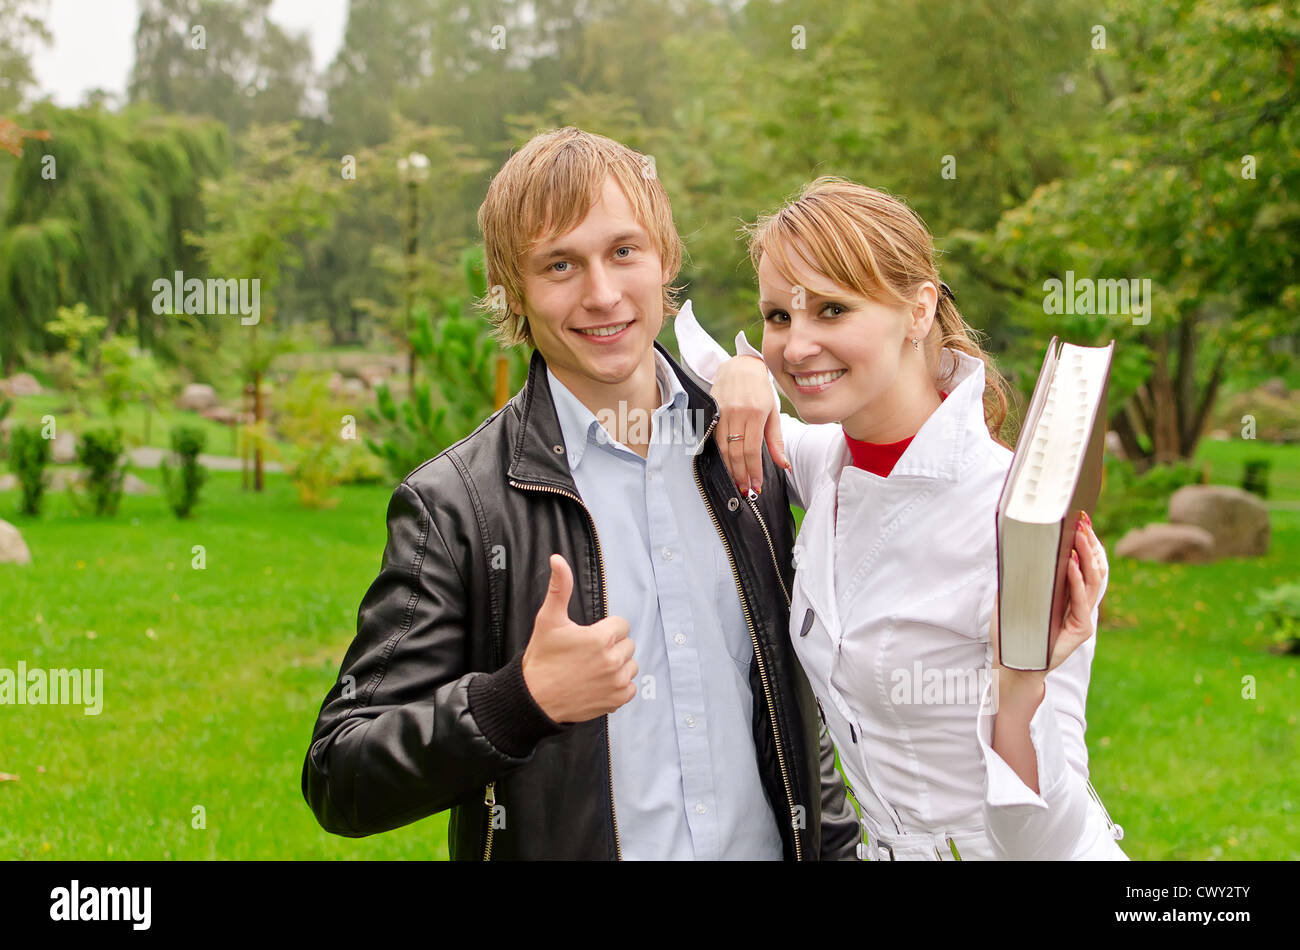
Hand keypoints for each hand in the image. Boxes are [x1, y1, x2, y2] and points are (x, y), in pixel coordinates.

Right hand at [521, 554, 637, 722]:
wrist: (535, 698)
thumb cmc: (542, 658)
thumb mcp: (548, 620)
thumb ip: (559, 587)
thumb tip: (557, 559)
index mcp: (601, 638)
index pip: (622, 625)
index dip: (605, 629)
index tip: (589, 637)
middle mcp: (613, 660)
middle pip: (628, 644)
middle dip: (612, 646)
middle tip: (589, 653)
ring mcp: (616, 682)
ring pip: (631, 665)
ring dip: (618, 665)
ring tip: (594, 668)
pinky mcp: (616, 700)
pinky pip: (630, 687)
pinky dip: (619, 686)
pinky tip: (600, 683)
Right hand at [710, 355, 787, 494]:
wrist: (740, 366)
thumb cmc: (760, 389)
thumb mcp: (773, 412)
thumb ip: (776, 440)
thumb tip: (784, 464)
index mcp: (755, 413)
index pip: (752, 450)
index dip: (753, 471)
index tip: (756, 486)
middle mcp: (736, 413)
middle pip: (735, 452)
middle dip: (740, 474)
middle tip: (745, 491)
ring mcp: (721, 412)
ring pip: (722, 448)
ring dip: (729, 469)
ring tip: (736, 482)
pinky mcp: (711, 412)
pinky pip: (714, 439)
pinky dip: (719, 455)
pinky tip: (725, 466)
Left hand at [992, 512, 1108, 692]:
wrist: (1015, 663)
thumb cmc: (1015, 631)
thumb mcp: (1014, 596)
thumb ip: (1018, 575)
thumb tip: (1011, 547)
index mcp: (1070, 593)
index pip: (1085, 561)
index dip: (1086, 539)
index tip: (1080, 517)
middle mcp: (1081, 602)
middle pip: (1094, 567)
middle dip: (1090, 541)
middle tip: (1082, 520)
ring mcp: (1084, 616)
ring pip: (1093, 581)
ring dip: (1086, 555)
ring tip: (1078, 536)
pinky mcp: (1081, 630)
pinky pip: (1081, 602)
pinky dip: (1076, 582)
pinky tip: (1071, 565)